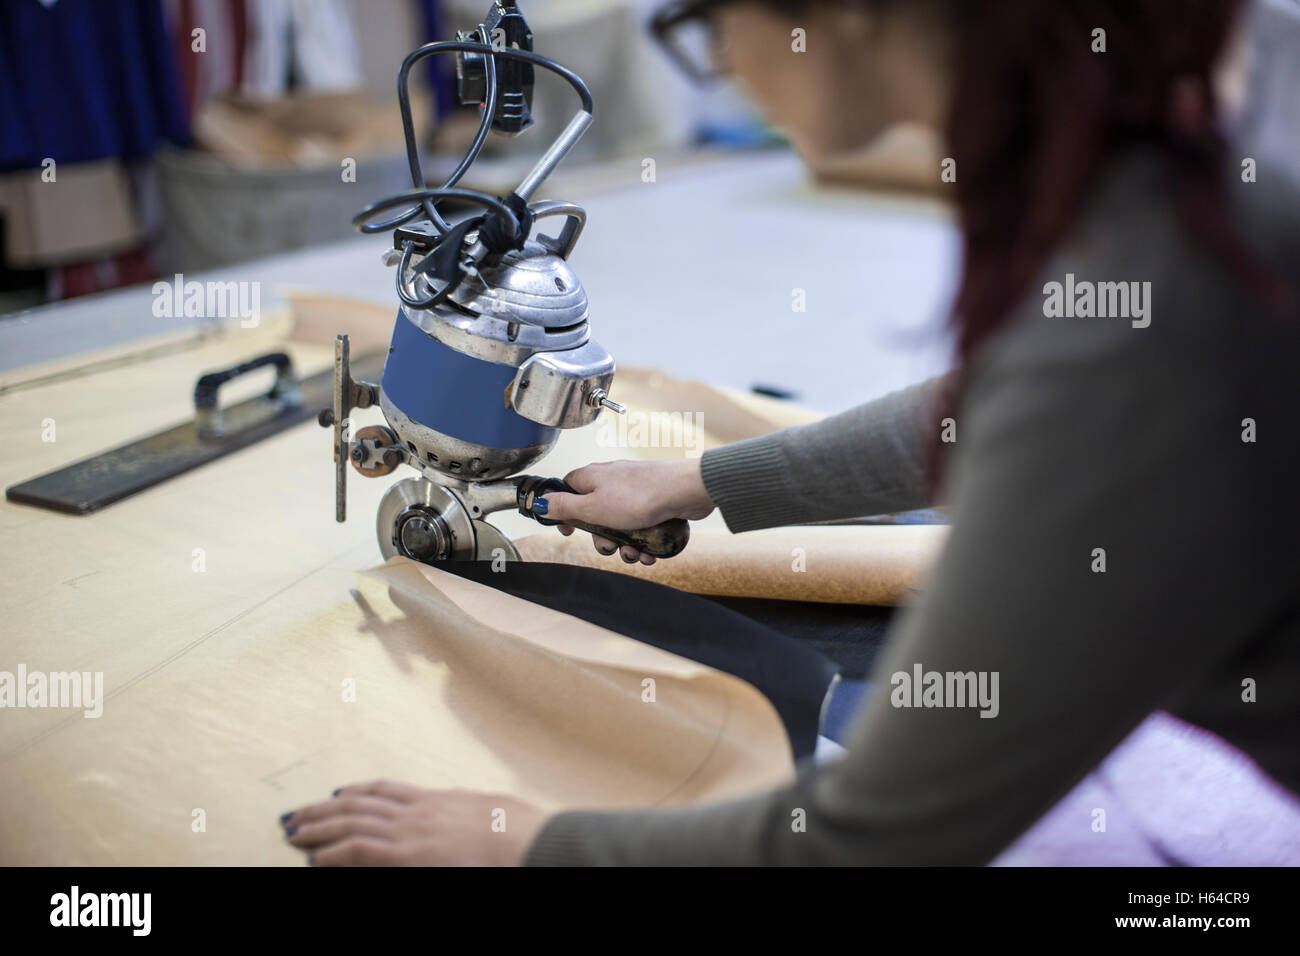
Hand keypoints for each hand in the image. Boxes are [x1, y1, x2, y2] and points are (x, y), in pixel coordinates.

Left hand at [280, 781, 551, 865]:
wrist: (531, 841)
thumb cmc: (523, 832)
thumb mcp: (495, 811)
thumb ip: (471, 811)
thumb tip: (472, 812)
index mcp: (439, 799)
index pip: (388, 789)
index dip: (359, 791)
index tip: (338, 792)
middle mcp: (419, 810)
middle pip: (360, 802)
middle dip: (325, 808)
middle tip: (297, 813)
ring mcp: (412, 830)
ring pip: (352, 820)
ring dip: (318, 826)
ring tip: (292, 830)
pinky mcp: (409, 855)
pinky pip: (360, 847)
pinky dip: (333, 851)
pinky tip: (314, 856)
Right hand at [539, 458, 714, 564]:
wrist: (685, 491)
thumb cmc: (640, 496)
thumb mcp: (592, 508)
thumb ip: (565, 507)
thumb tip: (539, 503)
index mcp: (592, 477)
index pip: (568, 490)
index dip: (565, 512)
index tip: (569, 531)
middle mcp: (612, 482)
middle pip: (595, 515)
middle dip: (602, 539)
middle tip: (610, 547)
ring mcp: (634, 492)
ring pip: (620, 525)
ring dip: (625, 546)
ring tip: (635, 554)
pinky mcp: (654, 503)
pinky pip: (641, 527)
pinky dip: (643, 542)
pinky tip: (650, 553)